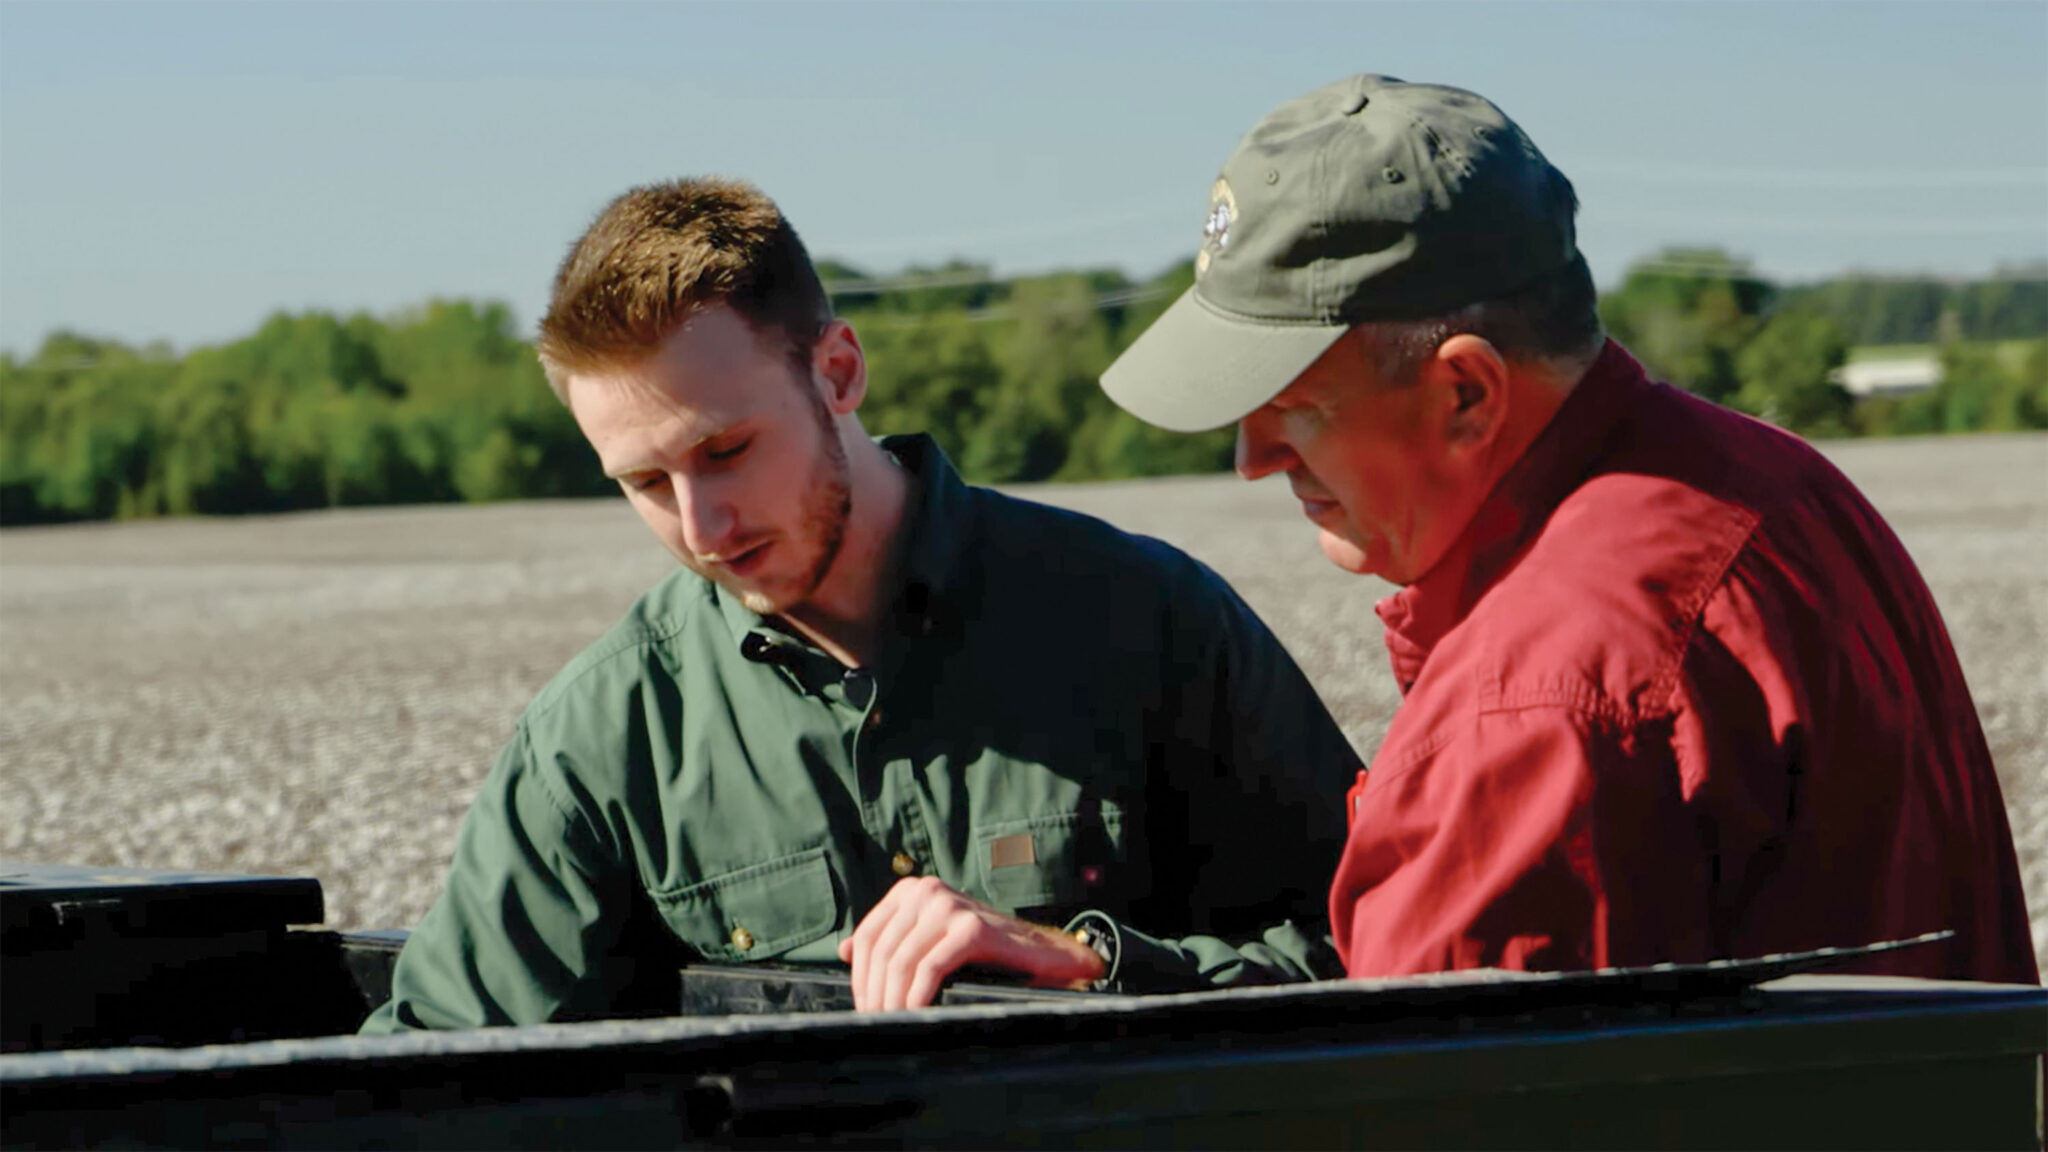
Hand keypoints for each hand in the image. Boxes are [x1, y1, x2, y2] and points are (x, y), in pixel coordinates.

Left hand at [835, 876, 1105, 1010]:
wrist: (1043, 953)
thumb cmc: (986, 953)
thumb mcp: (930, 938)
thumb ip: (891, 940)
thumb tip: (843, 951)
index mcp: (913, 891)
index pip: (867, 936)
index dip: (859, 976)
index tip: (865, 1007)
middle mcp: (928, 891)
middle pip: (880, 951)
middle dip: (873, 993)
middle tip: (876, 1024)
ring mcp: (950, 907)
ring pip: (900, 961)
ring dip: (892, 1000)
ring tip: (894, 1024)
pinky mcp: (971, 928)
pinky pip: (929, 968)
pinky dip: (917, 996)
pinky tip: (917, 1015)